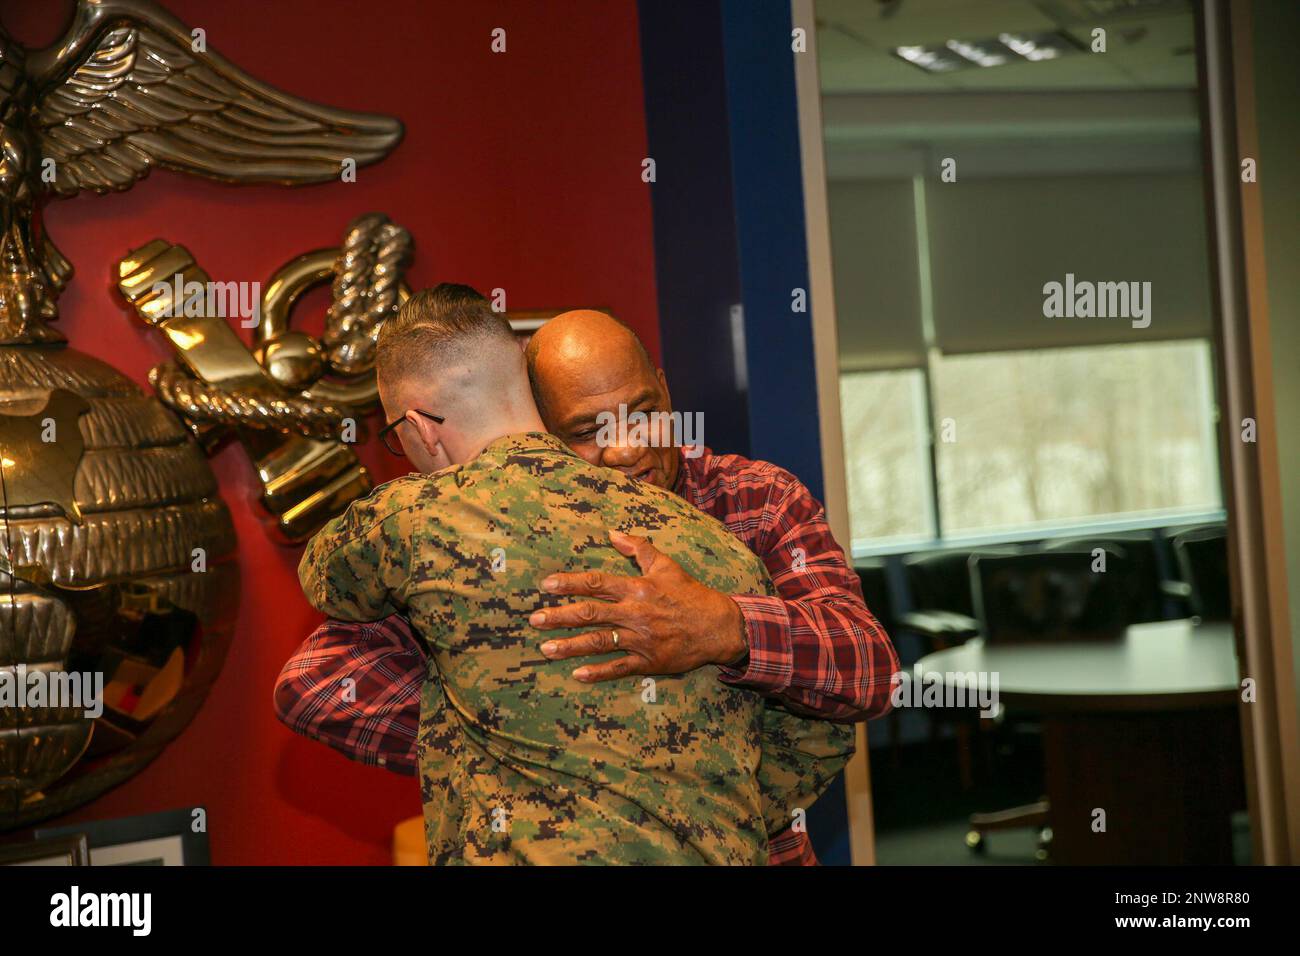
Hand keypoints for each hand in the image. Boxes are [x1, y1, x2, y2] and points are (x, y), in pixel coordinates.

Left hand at [530, 530, 748, 682]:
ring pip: (600, 642)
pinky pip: (619, 668)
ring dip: (570, 645)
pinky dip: (598, 672)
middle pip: (591, 614)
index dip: (570, 583)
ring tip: (545, 648)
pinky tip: (577, 674)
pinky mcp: (649, 661)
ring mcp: (642, 639)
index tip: (546, 584)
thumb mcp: (666, 564)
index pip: (597, 583)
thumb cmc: (689, 593)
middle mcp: (636, 613)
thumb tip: (612, 532)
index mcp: (637, 588)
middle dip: (560, 617)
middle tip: (534, 619)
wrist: (718, 626)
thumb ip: (638, 547)